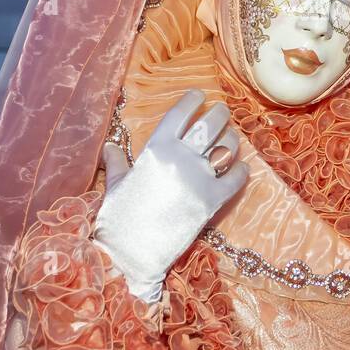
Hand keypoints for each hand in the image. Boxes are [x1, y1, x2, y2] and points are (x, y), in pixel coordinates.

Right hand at [94, 89, 248, 302]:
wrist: (130, 253)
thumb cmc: (119, 218)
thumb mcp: (116, 185)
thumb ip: (117, 162)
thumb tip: (109, 146)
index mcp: (155, 148)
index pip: (179, 113)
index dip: (192, 100)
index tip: (199, 96)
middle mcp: (180, 157)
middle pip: (209, 123)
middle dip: (219, 114)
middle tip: (222, 113)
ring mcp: (198, 177)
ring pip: (226, 146)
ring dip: (231, 139)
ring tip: (231, 138)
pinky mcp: (212, 200)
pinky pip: (236, 178)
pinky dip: (241, 171)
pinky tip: (241, 169)